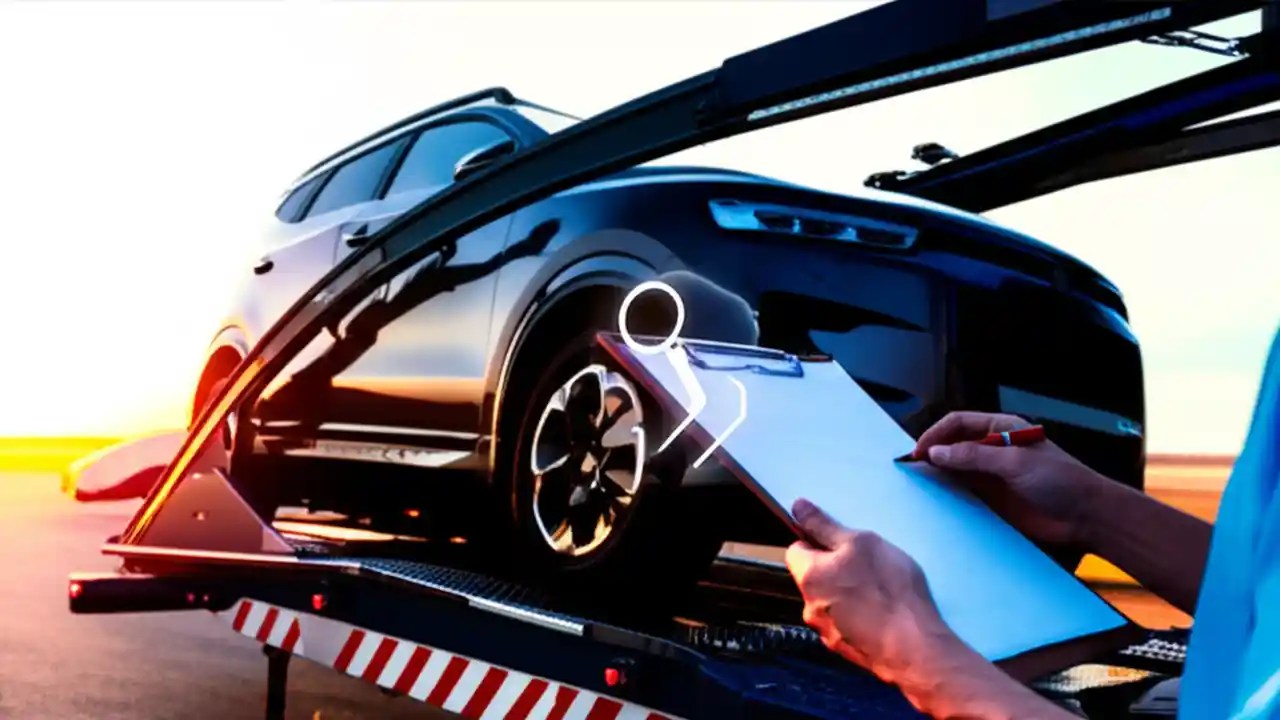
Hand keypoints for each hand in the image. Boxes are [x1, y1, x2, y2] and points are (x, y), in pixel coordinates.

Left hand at [785, 499, 958, 684]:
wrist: (913, 649)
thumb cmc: (888, 588)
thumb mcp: (861, 543)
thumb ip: (825, 526)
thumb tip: (796, 506)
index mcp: (808, 576)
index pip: (795, 550)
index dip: (816, 542)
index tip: (842, 543)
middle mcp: (808, 607)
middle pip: (813, 578)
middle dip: (833, 569)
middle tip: (866, 565)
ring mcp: (826, 632)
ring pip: (829, 602)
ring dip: (845, 594)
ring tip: (879, 592)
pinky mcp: (845, 651)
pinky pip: (845, 624)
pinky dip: (857, 616)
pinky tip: (882, 614)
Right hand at [912, 411, 1108, 546]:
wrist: (1086, 516)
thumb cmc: (1059, 480)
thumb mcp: (1015, 462)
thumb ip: (974, 457)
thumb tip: (936, 453)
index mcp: (1003, 429)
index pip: (959, 423)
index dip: (936, 434)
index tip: (919, 451)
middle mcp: (994, 449)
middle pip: (953, 444)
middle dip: (932, 453)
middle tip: (910, 468)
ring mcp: (992, 474)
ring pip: (955, 469)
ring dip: (937, 474)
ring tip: (917, 484)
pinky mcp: (993, 499)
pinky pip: (963, 492)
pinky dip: (947, 493)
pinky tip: (936, 499)